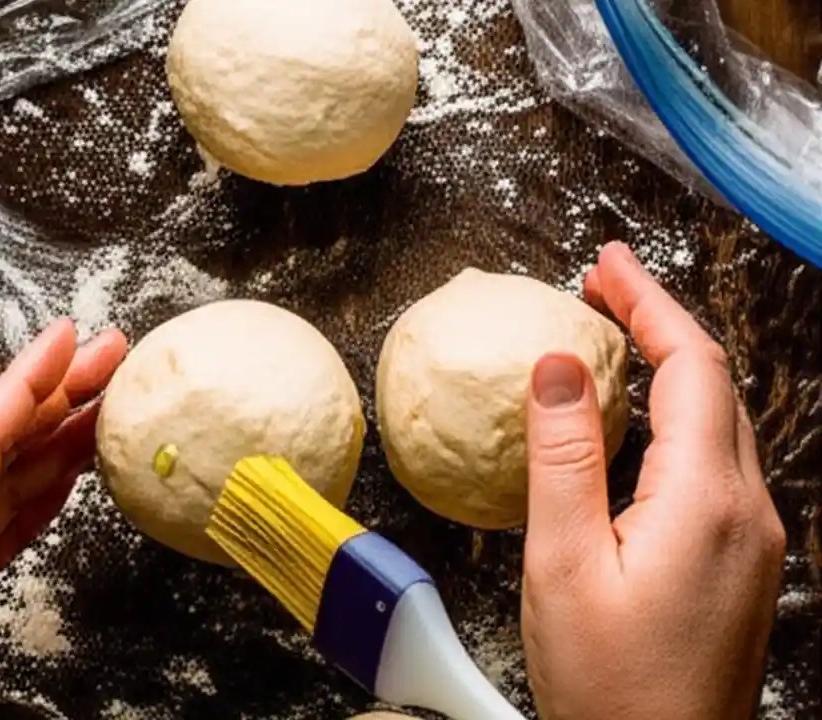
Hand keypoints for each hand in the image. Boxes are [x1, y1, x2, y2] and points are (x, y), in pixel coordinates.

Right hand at [521, 242, 785, 719]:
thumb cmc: (610, 685)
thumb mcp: (563, 565)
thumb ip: (562, 457)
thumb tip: (560, 365)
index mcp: (706, 500)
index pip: (691, 365)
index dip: (649, 301)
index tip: (604, 261)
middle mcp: (747, 510)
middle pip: (714, 384)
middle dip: (660, 322)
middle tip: (599, 287)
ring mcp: (752, 539)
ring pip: (719, 423)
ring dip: (670, 368)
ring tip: (611, 338)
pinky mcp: (739, 562)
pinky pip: (715, 464)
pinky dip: (675, 418)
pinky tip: (635, 424)